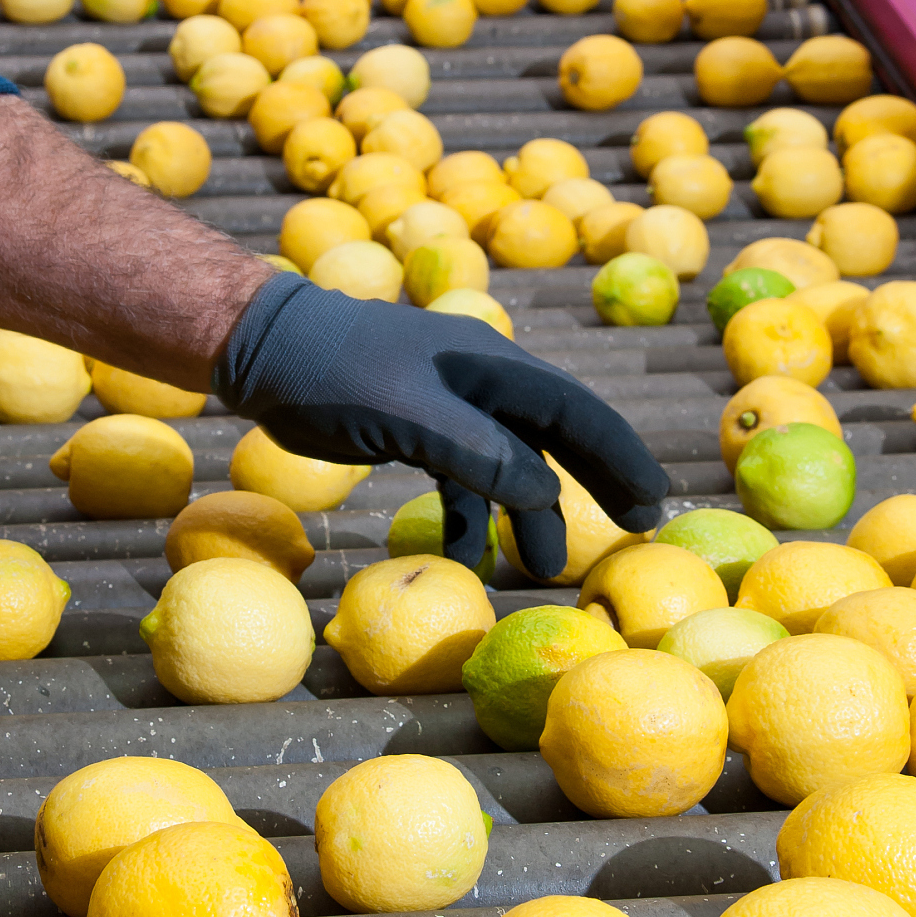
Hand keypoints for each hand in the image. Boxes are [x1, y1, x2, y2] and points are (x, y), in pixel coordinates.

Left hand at [214, 274, 669, 581]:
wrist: (264, 349)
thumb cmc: (336, 374)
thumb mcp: (411, 415)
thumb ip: (479, 453)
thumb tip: (543, 494)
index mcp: (492, 366)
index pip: (576, 412)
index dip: (618, 458)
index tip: (651, 504)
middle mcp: (481, 381)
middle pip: (556, 435)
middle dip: (595, 482)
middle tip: (636, 528)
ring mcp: (448, 403)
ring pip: (509, 461)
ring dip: (527, 512)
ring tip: (541, 567)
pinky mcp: (413, 426)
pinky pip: (460, 474)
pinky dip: (469, 513)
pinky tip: (464, 554)